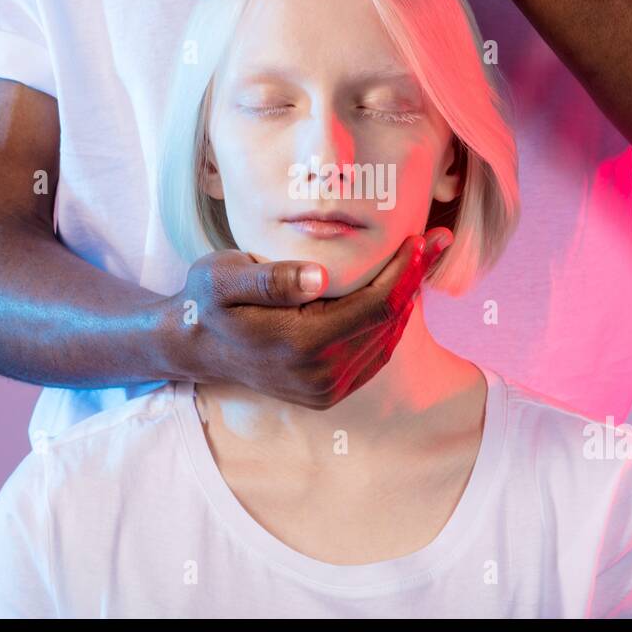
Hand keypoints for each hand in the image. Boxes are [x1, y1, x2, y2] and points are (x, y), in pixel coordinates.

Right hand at [169, 229, 452, 408]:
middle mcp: (319, 376)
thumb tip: (319, 277)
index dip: (405, 271)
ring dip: (408, 300)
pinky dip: (390, 323)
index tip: (424, 237)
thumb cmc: (206, 301)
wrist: (192, 346)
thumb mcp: (223, 276)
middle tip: (438, 240)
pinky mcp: (326, 394)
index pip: (375, 306)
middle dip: (417, 279)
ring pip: (386, 340)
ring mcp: (324, 391)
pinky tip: (397, 293)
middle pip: (389, 323)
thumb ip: (269, 278)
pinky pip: (374, 356)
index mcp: (301, 346)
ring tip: (423, 260)